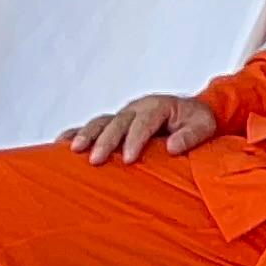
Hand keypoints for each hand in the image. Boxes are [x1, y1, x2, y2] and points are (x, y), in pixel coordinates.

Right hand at [68, 93, 216, 164]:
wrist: (191, 114)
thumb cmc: (197, 121)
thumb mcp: (205, 126)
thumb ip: (191, 135)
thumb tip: (172, 147)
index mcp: (159, 105)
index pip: (144, 122)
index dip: (135, 139)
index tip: (128, 159)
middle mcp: (137, 108)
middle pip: (118, 122)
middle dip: (106, 140)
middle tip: (96, 160)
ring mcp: (123, 115)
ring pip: (101, 122)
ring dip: (86, 134)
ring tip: (74, 150)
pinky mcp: (114, 124)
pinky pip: (92, 126)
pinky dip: (76, 132)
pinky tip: (60, 143)